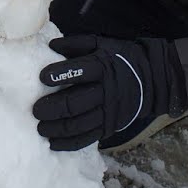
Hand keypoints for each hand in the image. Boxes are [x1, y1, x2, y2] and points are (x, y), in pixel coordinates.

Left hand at [32, 35, 185, 150]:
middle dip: (52, 108)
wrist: (152, 80)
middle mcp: (104, 91)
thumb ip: (77, 44)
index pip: (79, 71)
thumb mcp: (102, 44)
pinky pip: (87, 138)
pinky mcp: (109, 127)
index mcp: (102, 67)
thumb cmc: (120, 59)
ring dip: (56, 129)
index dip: (59, 74)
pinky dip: (69, 143)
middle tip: (35, 110)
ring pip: (78, 125)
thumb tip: (51, 46)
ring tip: (40, 128)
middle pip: (74, 103)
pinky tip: (53, 143)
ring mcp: (108, 112)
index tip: (42, 77)